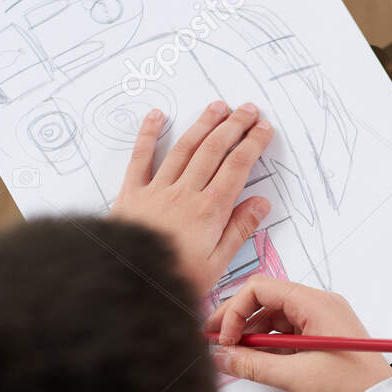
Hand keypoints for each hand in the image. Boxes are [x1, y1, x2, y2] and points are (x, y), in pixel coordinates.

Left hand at [110, 101, 274, 296]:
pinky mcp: (131, 193)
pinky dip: (149, 134)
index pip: (237, 167)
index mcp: (209, 211)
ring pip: (184, 148)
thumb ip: (238, 230)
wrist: (128, 284)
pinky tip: (157, 116)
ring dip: (203, 124)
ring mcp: (157, 189)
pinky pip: (141, 157)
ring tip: (218, 107)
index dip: (253, 144)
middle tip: (248, 109)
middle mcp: (185, 193)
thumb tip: (261, 204)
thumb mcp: (216, 265)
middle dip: (234, 126)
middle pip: (214, 150)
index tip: (264, 129)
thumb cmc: (173, 279)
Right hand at [206, 277, 391, 391]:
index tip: (224, 337)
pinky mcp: (321, 337)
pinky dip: (268, 344)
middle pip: (266, 301)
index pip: (261, 289)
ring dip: (251, 334)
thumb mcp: (295, 376)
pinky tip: (254, 359)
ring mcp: (321, 321)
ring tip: (233, 354)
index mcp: (316, 304)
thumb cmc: (352, 386)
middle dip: (238, 320)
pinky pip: (287, 332)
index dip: (235, 310)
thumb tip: (223, 358)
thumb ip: (253, 365)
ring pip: (274, 318)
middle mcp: (319, 306)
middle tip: (215, 339)